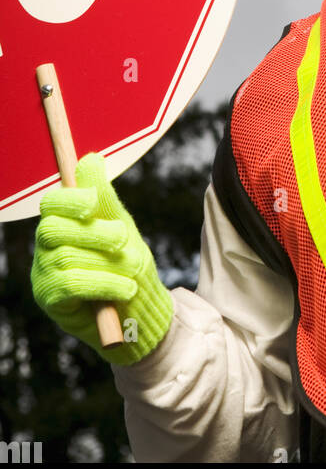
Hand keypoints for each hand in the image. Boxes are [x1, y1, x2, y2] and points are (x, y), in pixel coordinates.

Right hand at [31, 153, 172, 365]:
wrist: (139, 308)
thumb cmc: (126, 262)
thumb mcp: (121, 226)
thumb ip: (104, 198)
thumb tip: (91, 159)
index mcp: (62, 223)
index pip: (50, 204)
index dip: (68, 200)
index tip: (92, 202)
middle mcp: (46, 247)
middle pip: (53, 229)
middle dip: (92, 232)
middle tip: (123, 239)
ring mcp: (44, 274)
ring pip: (66, 257)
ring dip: (105, 261)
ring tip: (132, 267)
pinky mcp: (50, 300)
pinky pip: (71, 285)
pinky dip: (103, 284)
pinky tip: (125, 288)